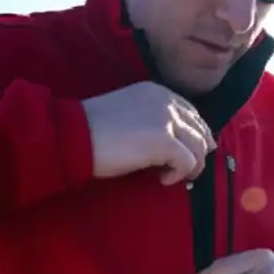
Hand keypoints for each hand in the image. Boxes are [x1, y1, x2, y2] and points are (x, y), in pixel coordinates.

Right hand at [81, 81, 214, 184]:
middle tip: (187, 172)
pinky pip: (187, 163)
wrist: (74, 134)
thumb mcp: (130, 115)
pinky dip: (178, 175)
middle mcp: (166, 101)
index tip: (190, 155)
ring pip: (198, 148)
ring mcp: (166, 120)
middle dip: (198, 153)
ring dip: (190, 167)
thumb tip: (175, 144)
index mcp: (157, 92)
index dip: (195, 136)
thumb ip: (153, 121)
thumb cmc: (94, 129)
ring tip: (172, 177)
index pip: (191, 114)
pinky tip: (163, 180)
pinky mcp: (164, 141)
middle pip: (200, 131)